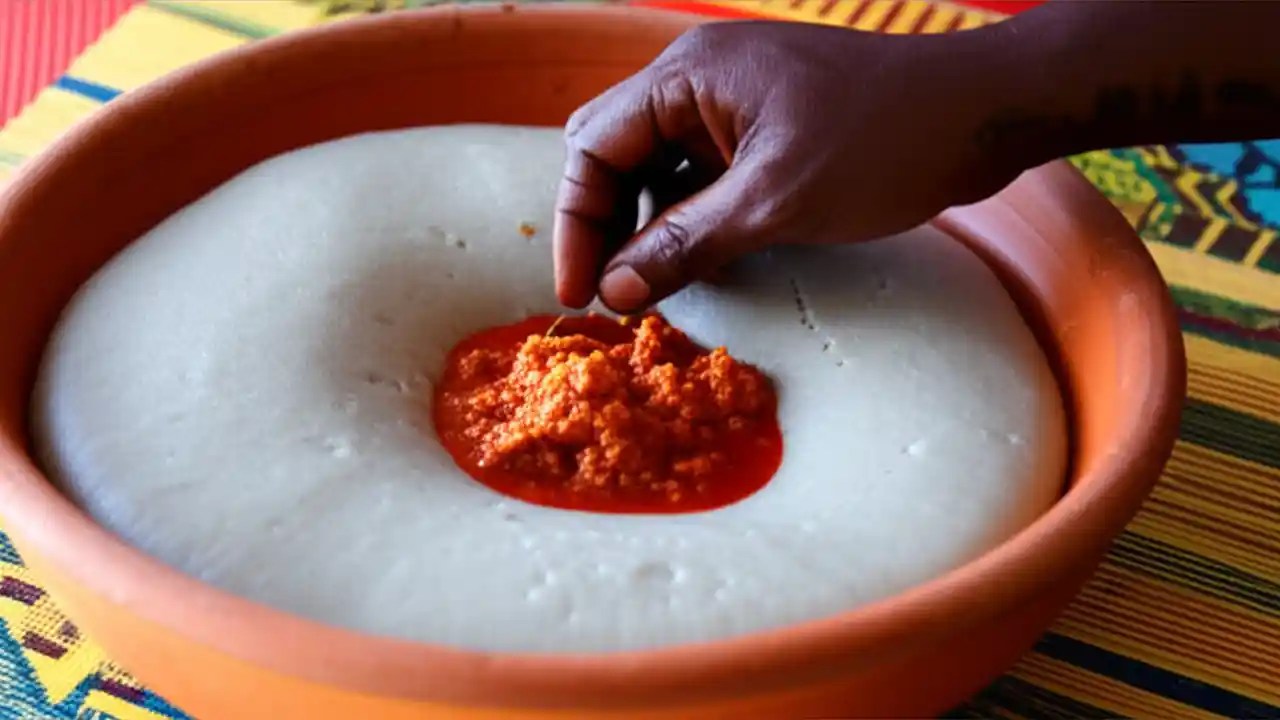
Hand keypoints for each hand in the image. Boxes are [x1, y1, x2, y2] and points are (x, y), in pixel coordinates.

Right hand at [553, 20, 1024, 311]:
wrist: (985, 112)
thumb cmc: (886, 140)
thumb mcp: (776, 202)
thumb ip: (686, 245)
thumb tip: (616, 292)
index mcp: (688, 74)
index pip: (593, 147)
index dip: (578, 224)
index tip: (580, 295)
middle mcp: (698, 77)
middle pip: (614, 153)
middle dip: (604, 224)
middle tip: (609, 295)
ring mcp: (731, 100)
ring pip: (656, 166)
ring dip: (646, 225)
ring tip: (650, 288)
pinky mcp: (762, 126)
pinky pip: (700, 172)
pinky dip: (688, 216)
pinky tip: (696, 262)